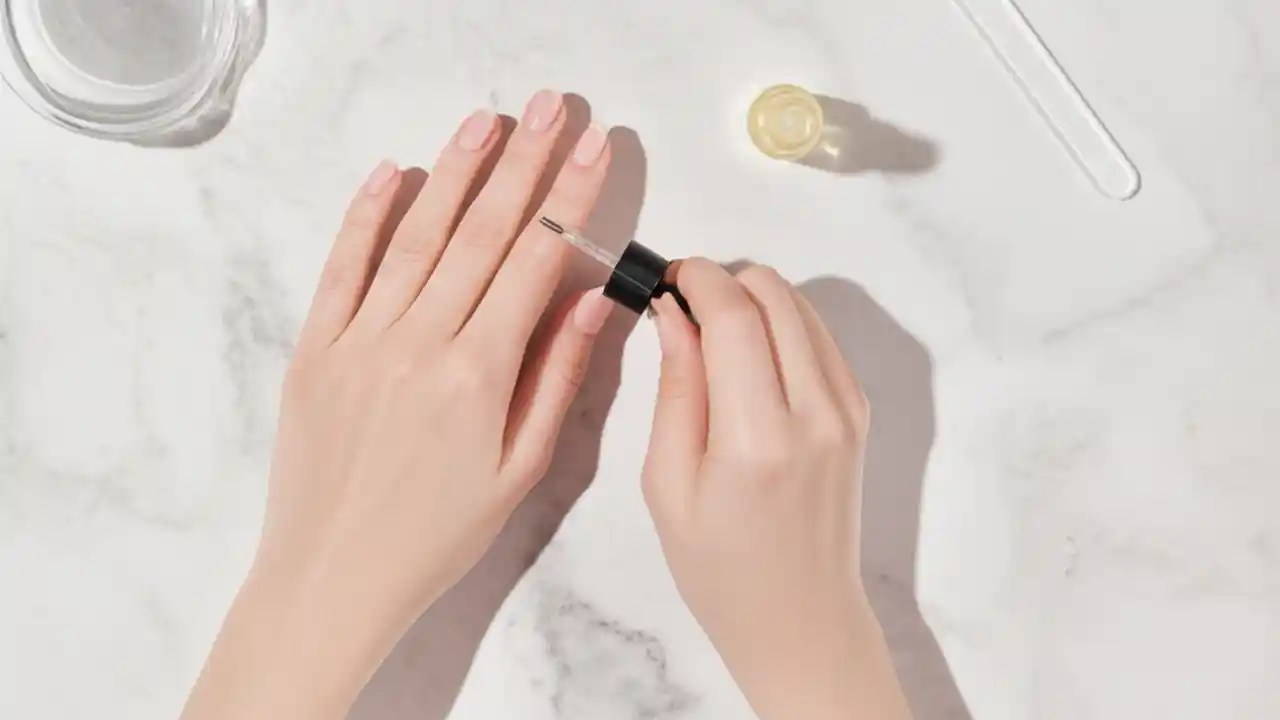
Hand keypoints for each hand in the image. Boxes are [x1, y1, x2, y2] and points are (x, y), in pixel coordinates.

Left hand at [183, 90, 616, 719]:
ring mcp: (361, 338)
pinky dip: (367, 216)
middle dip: (522, 162)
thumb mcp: (520, 470)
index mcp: (478, 374)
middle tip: (549, 108)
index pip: (536, 262)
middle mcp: (419, 342)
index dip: (570, 198)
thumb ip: (556, 377)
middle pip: (481, 231)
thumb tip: (589, 299)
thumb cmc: (436, 535)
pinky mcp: (316, 347)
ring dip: (455, 172)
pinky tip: (393, 173)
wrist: (333, 576)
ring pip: (416, 235)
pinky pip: (344, 266)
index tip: (594, 149)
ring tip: (486, 122)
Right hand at [643, 260, 910, 719]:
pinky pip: (821, 337)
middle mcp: (815, 413)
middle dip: (724, 281)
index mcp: (757, 438)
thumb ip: (676, 389)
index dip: (698, 278)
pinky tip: (751, 360)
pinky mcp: (860, 413)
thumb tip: (674, 313)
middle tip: (684, 309)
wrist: (801, 617)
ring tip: (714, 337)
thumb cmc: (718, 567)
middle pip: (774, 294)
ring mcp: (848, 410)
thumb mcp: (667, 485)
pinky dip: (783, 326)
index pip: (735, 315)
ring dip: (754, 300)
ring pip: (802, 306)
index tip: (667, 278)